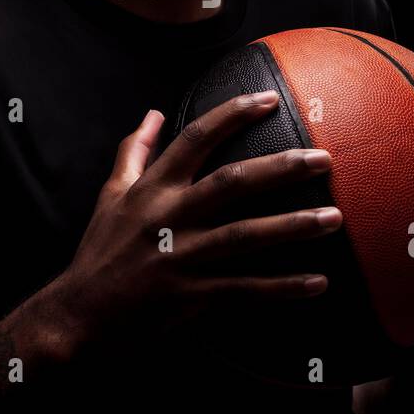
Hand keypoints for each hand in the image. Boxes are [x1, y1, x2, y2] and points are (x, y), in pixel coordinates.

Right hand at [46, 92, 340, 347]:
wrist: (78, 315)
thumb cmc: (99, 251)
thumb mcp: (111, 195)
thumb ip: (134, 152)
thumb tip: (151, 112)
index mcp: (152, 188)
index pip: (195, 138)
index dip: (232, 114)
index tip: (269, 98)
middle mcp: (168, 217)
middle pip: (232, 183)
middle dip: (281, 168)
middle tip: (325, 158)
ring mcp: (181, 258)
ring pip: (245, 236)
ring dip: (292, 226)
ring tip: (335, 217)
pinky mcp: (190, 297)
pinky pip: (244, 290)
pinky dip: (282, 288)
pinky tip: (319, 283)